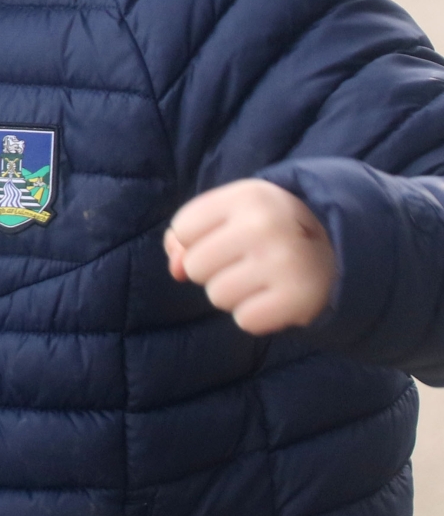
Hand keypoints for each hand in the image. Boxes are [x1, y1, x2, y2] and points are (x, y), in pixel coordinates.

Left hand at [165, 179, 335, 334]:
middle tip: (250, 260)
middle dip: (215, 270)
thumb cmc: (269, 233)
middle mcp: (265, 224)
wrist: (341, 253)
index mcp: (248, 195)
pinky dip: (257, 316)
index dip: (197, 240)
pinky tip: (277, 298)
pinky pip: (245, 320)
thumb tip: (175, 269)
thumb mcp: (232, 218)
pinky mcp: (299, 297)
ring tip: (264, 278)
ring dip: (235, 294)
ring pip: (217, 296)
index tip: (230, 236)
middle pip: (195, 265)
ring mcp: (284, 261)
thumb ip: (188, 237)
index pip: (183, 229)